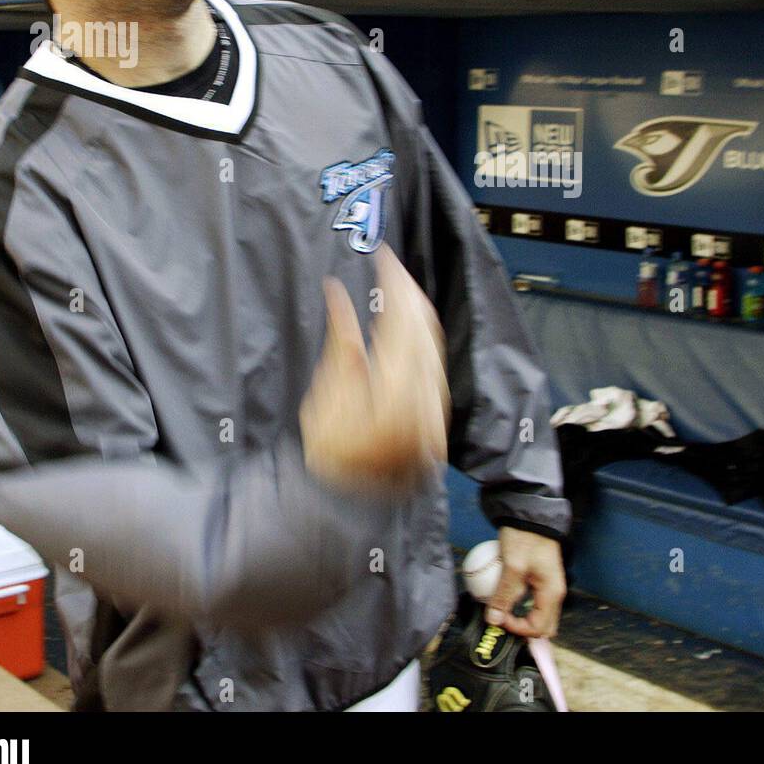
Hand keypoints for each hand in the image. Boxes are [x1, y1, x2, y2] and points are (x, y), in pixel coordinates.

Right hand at [299, 244, 448, 493]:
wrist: (348, 506)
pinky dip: (422, 340)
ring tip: (396, 291)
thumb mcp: (325, 396)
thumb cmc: (329, 455)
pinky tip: (405, 330)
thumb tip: (337, 293)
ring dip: (417, 314)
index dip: (395, 282)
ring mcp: (437, 409)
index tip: (384, 257)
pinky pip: (436, 366)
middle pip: (426, 327)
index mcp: (397, 386)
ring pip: (434, 345)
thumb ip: (341, 340)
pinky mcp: (438, 418)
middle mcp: (427, 395)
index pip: (404, 317)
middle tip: (390, 269)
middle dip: (409, 293)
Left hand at [485, 526, 565, 638]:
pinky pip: (531, 599)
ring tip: (499, 609)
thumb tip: (494, 620)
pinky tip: (502, 594)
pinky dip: (517, 602)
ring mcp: (548, 585)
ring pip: (536, 613)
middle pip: (543, 625)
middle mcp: (554, 592)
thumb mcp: (512, 565)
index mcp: (552, 593)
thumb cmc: (526, 536)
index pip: (538, 628)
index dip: (517, 628)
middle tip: (501, 619)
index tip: (497, 616)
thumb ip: (504, 595)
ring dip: (519, 616)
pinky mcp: (539, 577)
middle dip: (521, 628)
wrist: (530, 511)